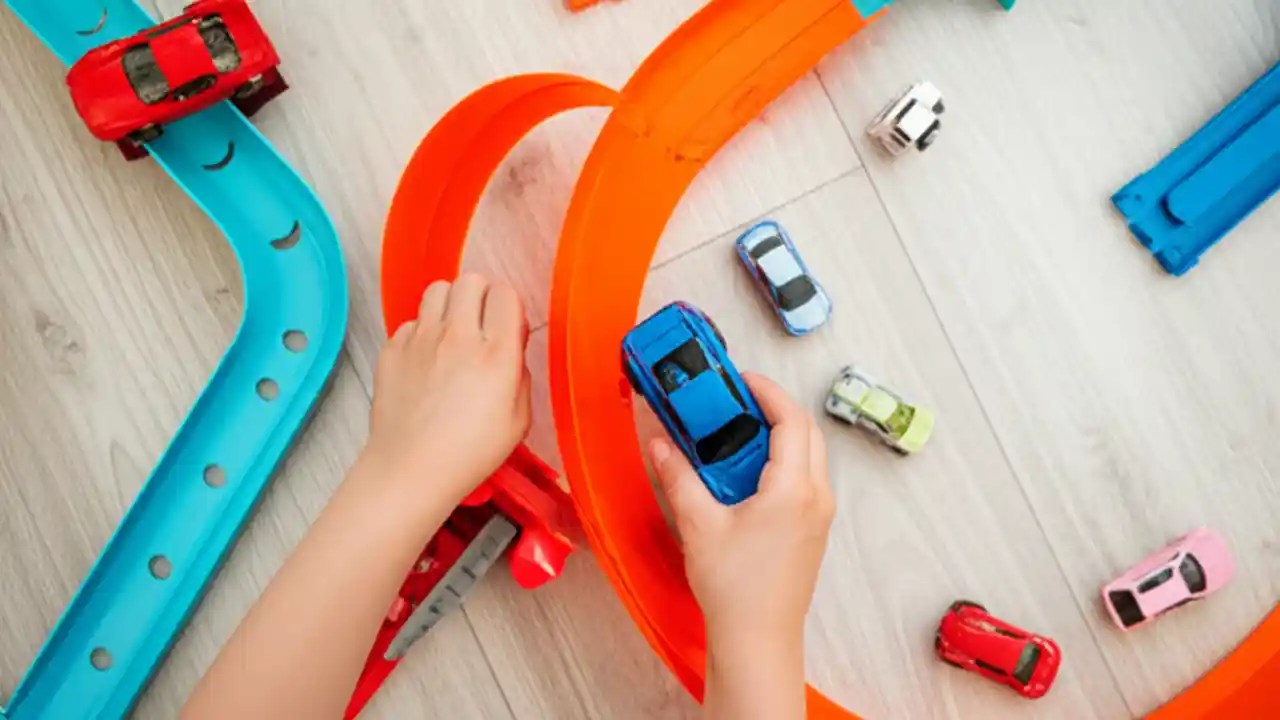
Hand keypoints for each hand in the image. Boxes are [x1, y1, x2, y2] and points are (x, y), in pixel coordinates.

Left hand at [364, 273, 531, 504]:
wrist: (411, 469)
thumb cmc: (470, 453)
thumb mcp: (518, 420)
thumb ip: (520, 373)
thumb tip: (512, 347)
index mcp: (496, 355)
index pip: (505, 294)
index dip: (509, 307)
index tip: (507, 327)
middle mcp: (458, 337)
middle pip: (471, 281)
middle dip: (481, 297)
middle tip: (480, 324)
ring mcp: (421, 340)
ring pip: (437, 289)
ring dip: (450, 305)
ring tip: (452, 333)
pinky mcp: (393, 349)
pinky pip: (412, 321)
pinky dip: (422, 331)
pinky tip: (426, 359)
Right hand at [649, 372, 833, 647]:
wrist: (758, 640)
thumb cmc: (735, 589)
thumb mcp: (698, 524)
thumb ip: (678, 476)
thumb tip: (660, 444)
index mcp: (794, 489)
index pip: (791, 420)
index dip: (767, 391)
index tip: (739, 380)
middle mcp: (816, 497)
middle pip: (806, 432)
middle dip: (773, 408)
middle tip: (735, 400)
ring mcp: (818, 515)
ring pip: (808, 456)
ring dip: (778, 436)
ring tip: (735, 433)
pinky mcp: (812, 531)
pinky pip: (804, 480)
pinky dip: (780, 463)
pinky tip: (744, 473)